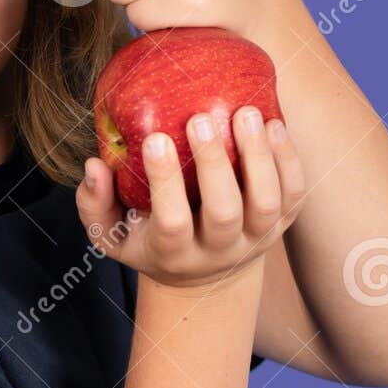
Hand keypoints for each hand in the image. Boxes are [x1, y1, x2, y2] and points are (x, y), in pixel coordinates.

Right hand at [75, 105, 305, 292]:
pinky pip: (294, 194)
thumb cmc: (148, 239)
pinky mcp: (282, 225)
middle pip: (224, 214)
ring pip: (267, 204)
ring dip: (259, 157)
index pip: (171, 223)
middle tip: (200, 117)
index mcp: (174, 254)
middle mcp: (219, 252)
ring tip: (246, 112)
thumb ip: (94, 202)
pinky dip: (289, 160)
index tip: (155, 138)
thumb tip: (93, 166)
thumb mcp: (112, 234)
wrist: (204, 275)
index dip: (165, 183)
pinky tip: (274, 125)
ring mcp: (256, 240)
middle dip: (214, 164)